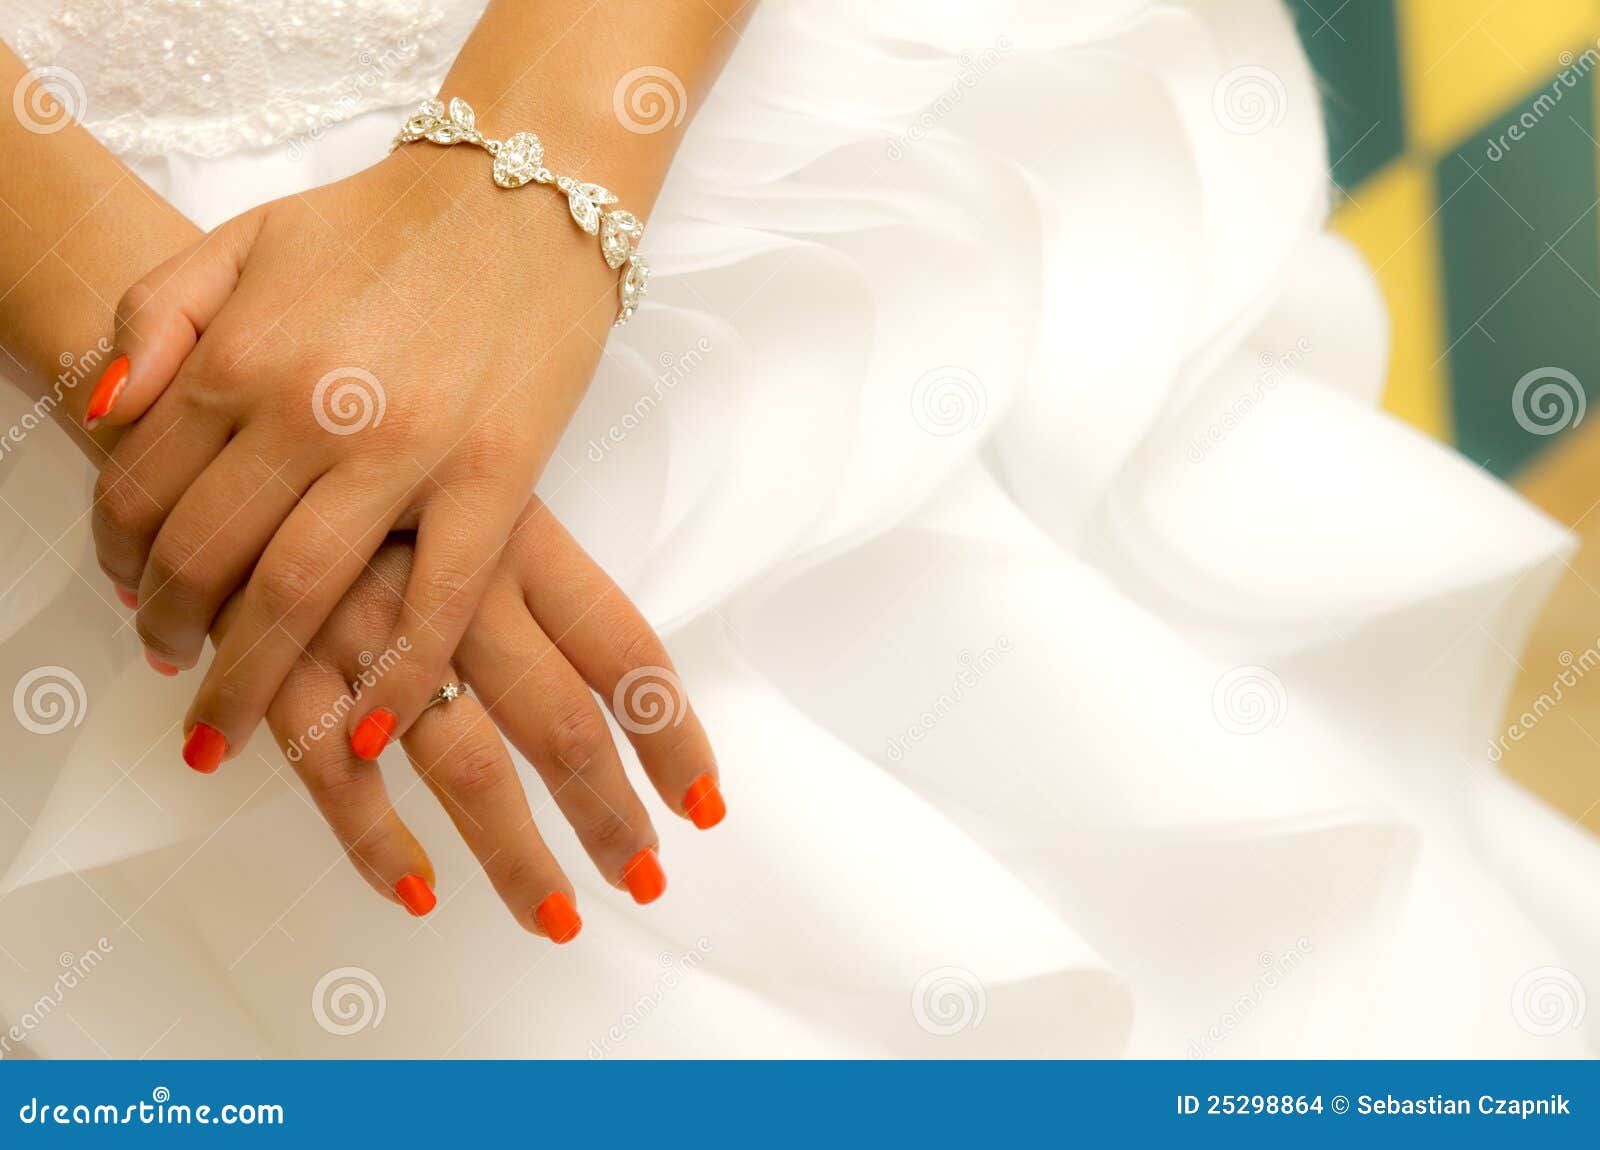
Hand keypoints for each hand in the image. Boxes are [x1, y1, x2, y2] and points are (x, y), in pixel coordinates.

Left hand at [91, 146, 620, 772]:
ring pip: (299, 597)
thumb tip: (101, 413)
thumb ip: (155, 313)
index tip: (130, 591)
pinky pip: (437, 604)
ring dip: (250, 680)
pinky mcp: (494, 480)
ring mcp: (404, 452)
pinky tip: (366, 732)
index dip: (118, 557)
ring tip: (225, 726)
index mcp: (240, 351)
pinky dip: (397, 679)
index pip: (139, 488)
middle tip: (171, 667)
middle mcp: (307, 410)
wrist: (524, 193)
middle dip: (170, 633)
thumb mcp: (245, 237)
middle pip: (205, 560)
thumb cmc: (385, 223)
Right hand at [216, 497, 723, 936]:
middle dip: (609, 813)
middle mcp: (459, 588)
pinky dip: (377, 843)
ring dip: (516, 856)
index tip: (702, 801)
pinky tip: (418, 889)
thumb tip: (611, 668)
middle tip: (643, 877)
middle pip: (561, 725)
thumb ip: (533, 565)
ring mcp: (373, 632)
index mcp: (517, 537)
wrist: (215, 412)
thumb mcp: (466, 479)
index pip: (624, 649)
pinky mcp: (285, 665)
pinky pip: (337, 779)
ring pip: (467, 767)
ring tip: (557, 918)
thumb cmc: (360, 456)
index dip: (670, 735)